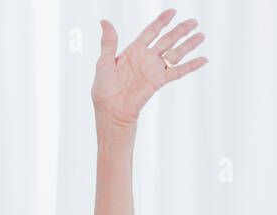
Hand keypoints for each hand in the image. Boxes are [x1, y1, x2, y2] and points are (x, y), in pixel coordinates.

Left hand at [92, 11, 205, 130]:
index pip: (150, 32)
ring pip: (175, 53)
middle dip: (180, 30)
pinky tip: (203, 59)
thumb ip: (109, 42)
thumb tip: (104, 21)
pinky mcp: (159, 81)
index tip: (172, 11)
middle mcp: (146, 58)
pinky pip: (178, 72)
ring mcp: (154, 69)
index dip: (161, 21)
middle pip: (167, 40)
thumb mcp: (104, 62)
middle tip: (193, 22)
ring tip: (201, 35)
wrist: (110, 110)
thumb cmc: (103, 89)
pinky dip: (191, 66)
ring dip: (189, 44)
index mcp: (133, 51)